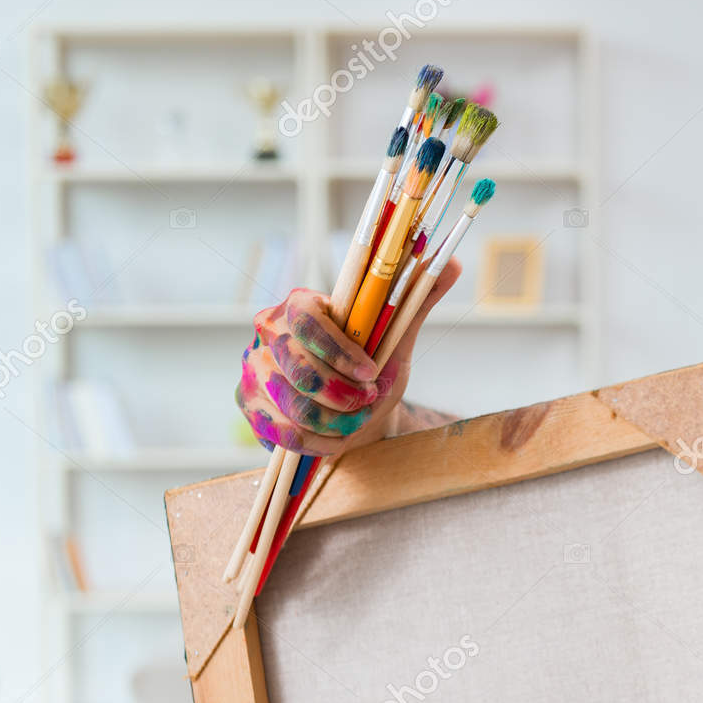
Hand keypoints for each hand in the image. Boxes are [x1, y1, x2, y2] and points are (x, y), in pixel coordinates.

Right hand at [234, 257, 460, 456]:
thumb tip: (451, 261)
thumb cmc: (370, 371)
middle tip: (368, 400)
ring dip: (338, 421)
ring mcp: (255, 371)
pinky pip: (286, 433)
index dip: (340, 350)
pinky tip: (338, 437)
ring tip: (357, 419)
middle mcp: (268, 334)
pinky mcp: (251, 407)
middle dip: (346, 395)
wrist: (352, 414)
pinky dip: (321, 441)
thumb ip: (416, 301)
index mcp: (300, 306)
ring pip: (296, 406)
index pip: (306, 319)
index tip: (371, 373)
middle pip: (302, 370)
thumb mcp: (395, 339)